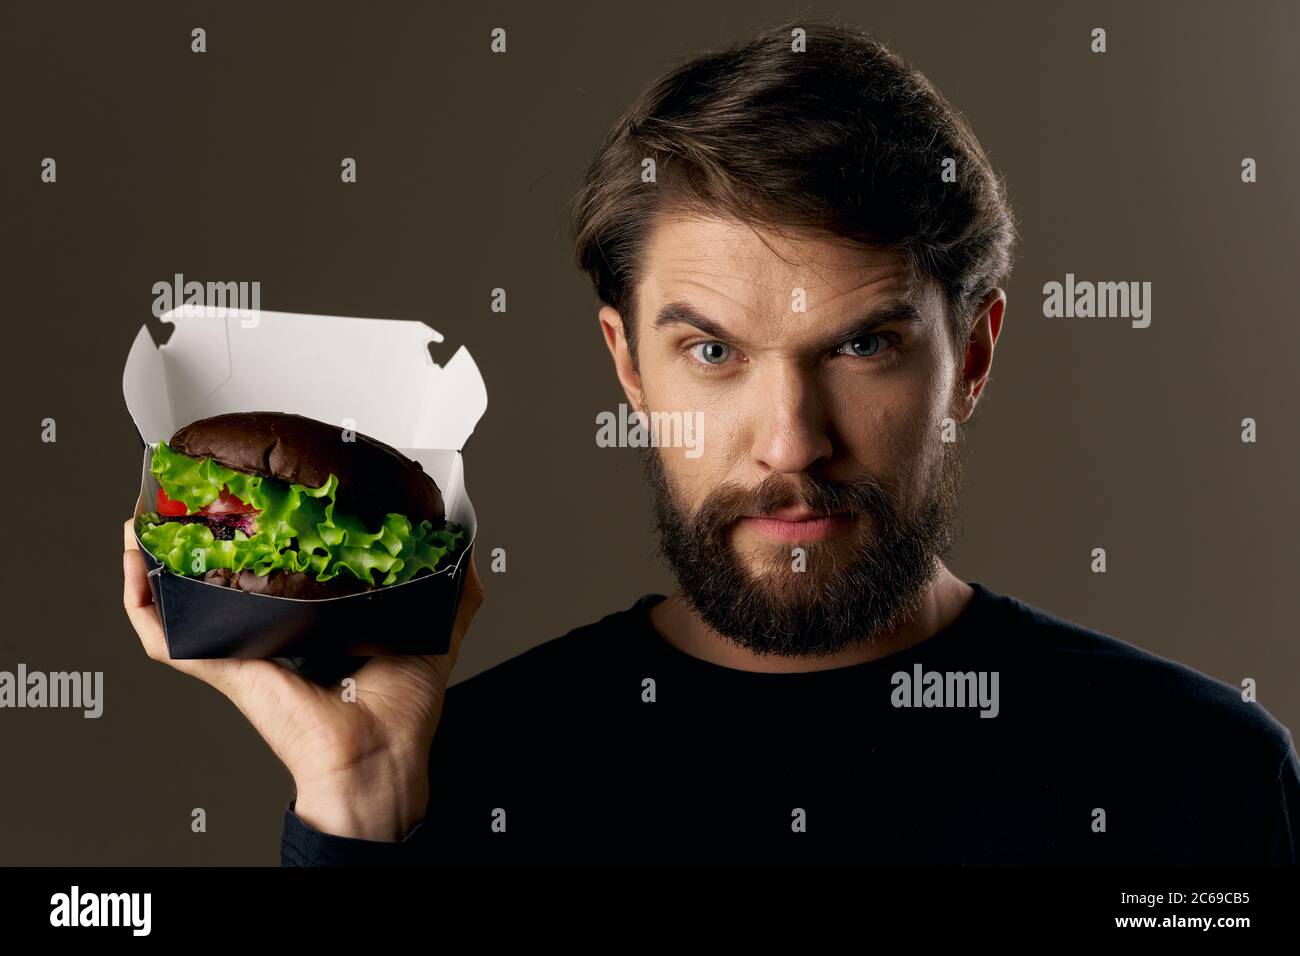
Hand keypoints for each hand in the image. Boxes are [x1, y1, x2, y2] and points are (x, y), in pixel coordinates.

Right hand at [122, 518, 484, 840]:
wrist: (380, 755)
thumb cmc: (403, 707)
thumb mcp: (431, 628)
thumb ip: (448, 589)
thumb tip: (464, 548)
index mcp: (310, 623)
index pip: (272, 574)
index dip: (259, 534)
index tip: (253, 493)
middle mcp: (267, 633)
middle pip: (217, 582)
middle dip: (197, 538)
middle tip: (189, 494)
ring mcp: (236, 649)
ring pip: (175, 599)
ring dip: (154, 556)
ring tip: (147, 514)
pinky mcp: (219, 664)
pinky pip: (161, 630)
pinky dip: (139, 592)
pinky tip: (134, 552)